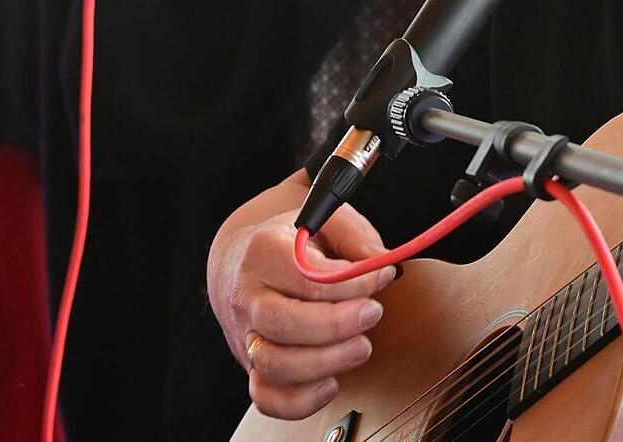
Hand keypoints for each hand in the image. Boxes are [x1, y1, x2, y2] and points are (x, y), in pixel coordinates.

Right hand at [207, 203, 394, 419]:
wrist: (240, 262)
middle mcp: (249, 295)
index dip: (353, 282)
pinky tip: (331, 383)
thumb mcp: (322, 220)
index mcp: (264, 252)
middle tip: (373, 313)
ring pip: (275, 364)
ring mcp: (246, 334)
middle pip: (284, 323)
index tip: (382, 275)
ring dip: (326, 363)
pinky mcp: (251, 365)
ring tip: (360, 347)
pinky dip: (299, 401)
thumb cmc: (289, 243)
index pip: (307, 276)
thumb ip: (354, 235)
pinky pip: (265, 397)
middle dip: (337, 325)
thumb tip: (379, 262)